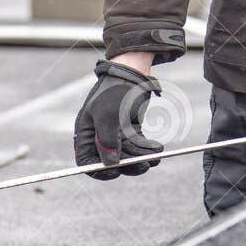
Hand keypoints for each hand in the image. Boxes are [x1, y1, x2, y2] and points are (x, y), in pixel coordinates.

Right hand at [73, 59, 164, 179]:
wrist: (133, 73)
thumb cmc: (116, 90)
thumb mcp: (109, 114)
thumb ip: (107, 140)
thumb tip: (110, 164)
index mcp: (86, 133)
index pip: (87, 162)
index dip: (100, 171)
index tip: (116, 171)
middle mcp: (99, 137)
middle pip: (111, 163)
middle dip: (129, 164)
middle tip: (145, 164)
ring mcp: (115, 135)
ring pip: (127, 157)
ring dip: (142, 157)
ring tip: (157, 152)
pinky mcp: (129, 132)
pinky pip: (137, 148)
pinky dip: (148, 150)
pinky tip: (158, 147)